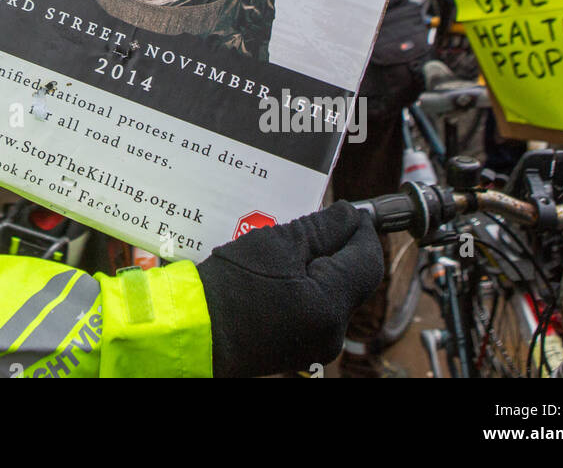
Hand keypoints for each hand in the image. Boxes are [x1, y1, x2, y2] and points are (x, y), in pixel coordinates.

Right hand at [197, 201, 382, 377]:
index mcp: (329, 306)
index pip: (368, 262)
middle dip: (338, 249)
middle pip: (353, 280)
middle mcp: (332, 333)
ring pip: (335, 294)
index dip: (362, 231)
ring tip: (290, 247)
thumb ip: (322, 229)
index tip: (352, 212)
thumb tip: (350, 216)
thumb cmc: (229, 287)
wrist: (195, 329)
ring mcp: (318, 345)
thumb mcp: (277, 244)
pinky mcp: (302, 349)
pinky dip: (308, 287)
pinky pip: (318, 309)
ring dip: (321, 267)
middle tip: (315, 224)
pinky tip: (283, 272)